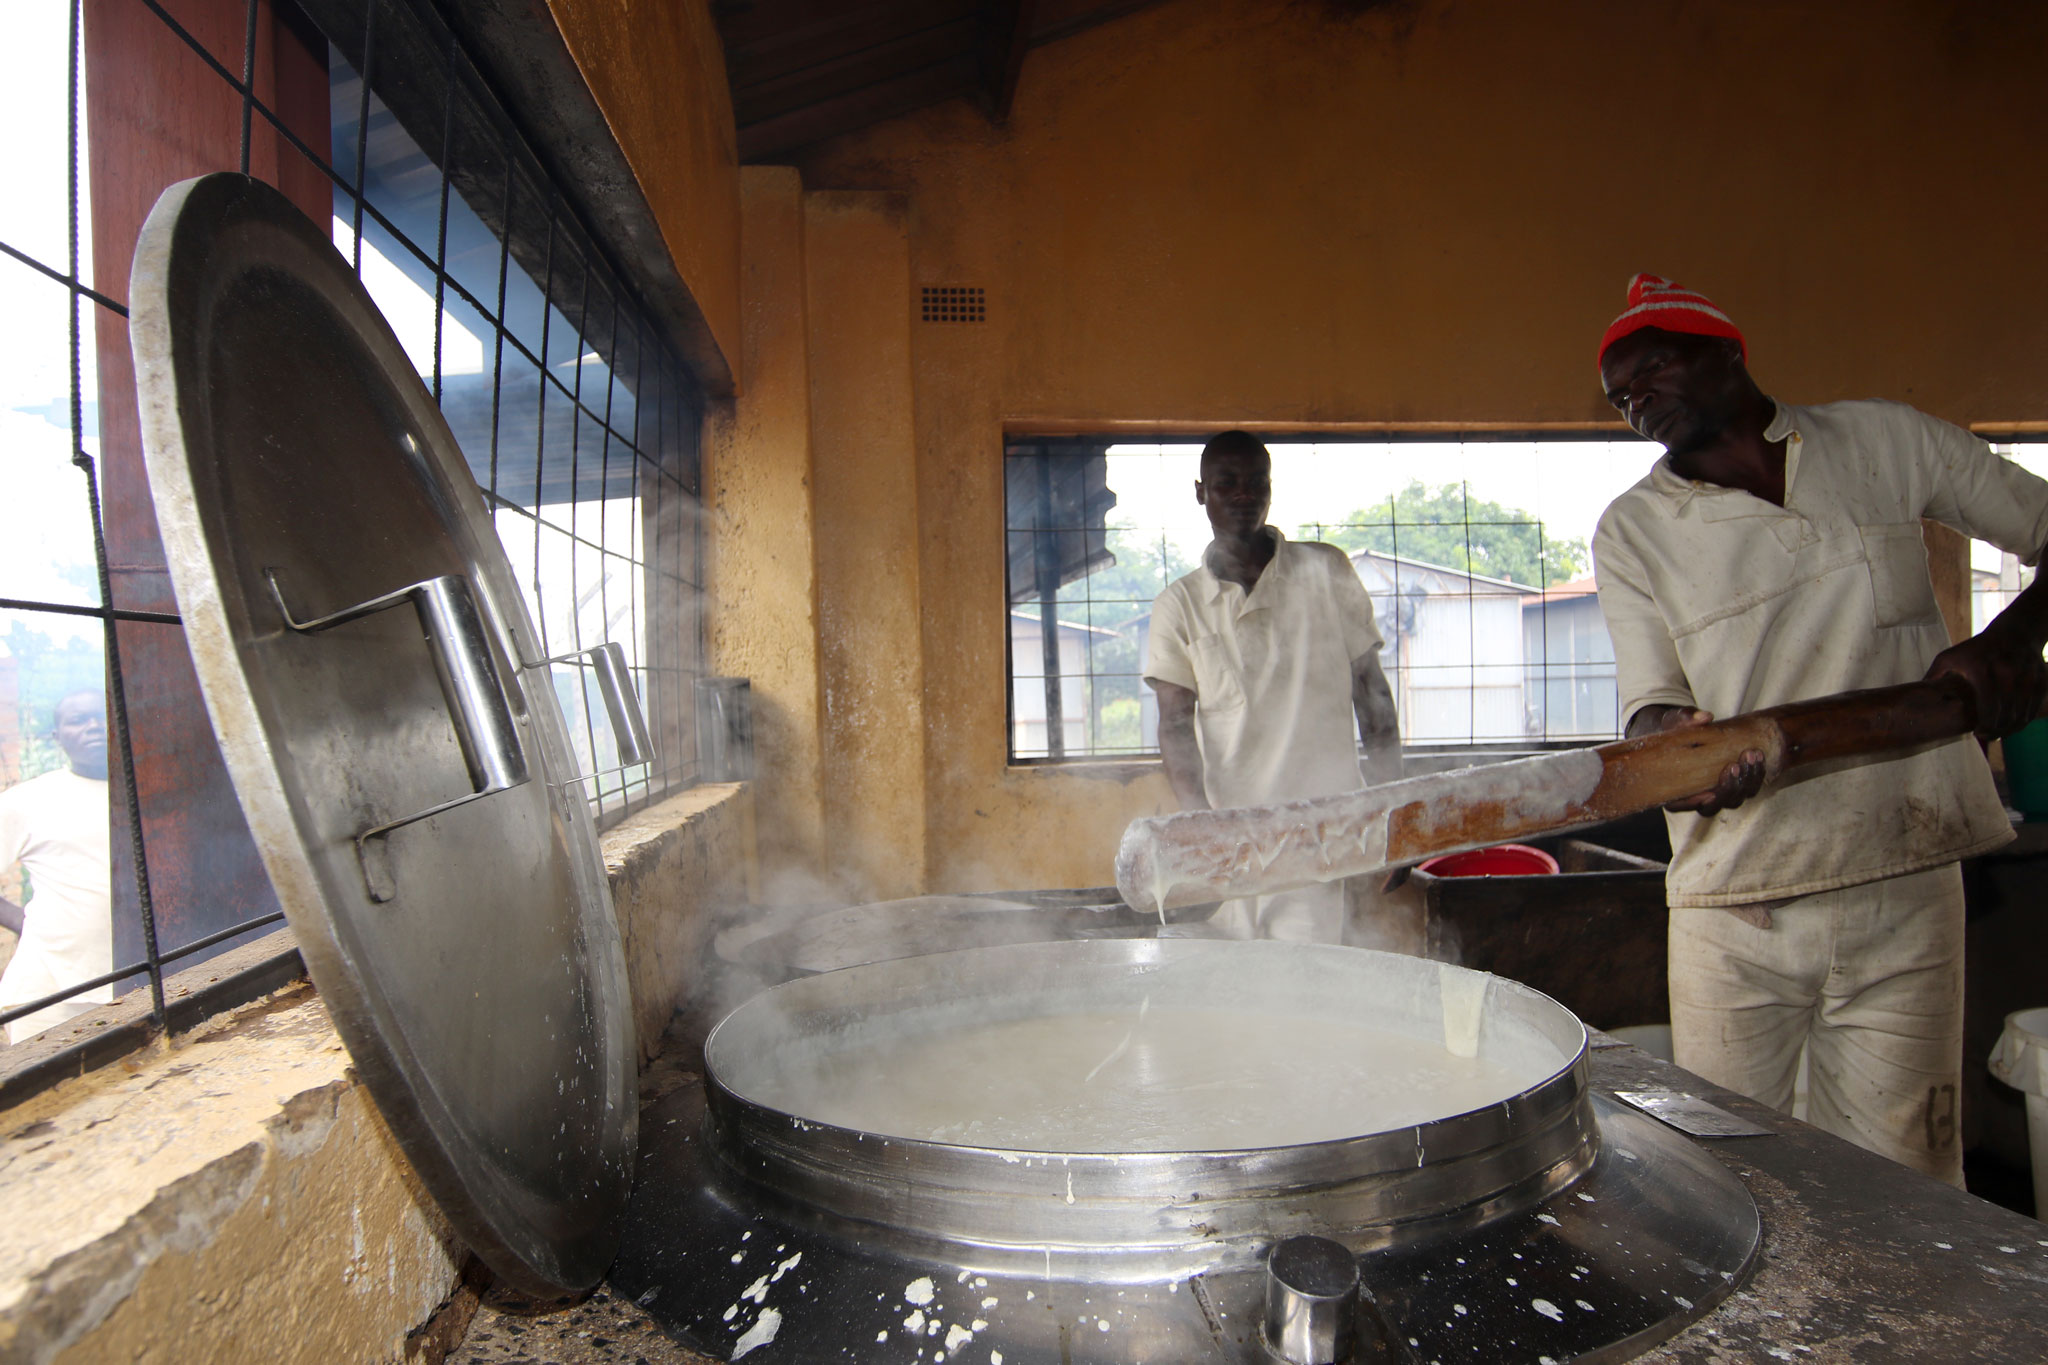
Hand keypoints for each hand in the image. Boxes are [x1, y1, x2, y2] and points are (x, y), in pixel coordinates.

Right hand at [1653, 707, 1767, 815]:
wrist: (1687, 728)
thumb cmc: (1674, 728)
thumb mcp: (1674, 721)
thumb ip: (1685, 719)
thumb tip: (1705, 717)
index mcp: (1672, 787)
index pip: (1678, 805)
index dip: (1692, 803)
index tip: (1706, 792)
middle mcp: (1695, 796)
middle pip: (1712, 807)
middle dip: (1727, 789)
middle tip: (1733, 765)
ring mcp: (1716, 793)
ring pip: (1734, 800)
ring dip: (1746, 781)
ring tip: (1751, 755)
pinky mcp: (1733, 785)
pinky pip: (1747, 789)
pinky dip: (1755, 774)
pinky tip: (1758, 755)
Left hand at [1925, 627, 2047, 739]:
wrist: (2016, 633)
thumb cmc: (1978, 648)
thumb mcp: (1950, 657)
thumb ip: (1934, 675)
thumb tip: (1916, 693)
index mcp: (1984, 672)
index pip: (1987, 708)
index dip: (1983, 726)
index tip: (1976, 733)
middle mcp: (2009, 676)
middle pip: (2004, 716)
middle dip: (1995, 731)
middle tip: (1986, 736)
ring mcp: (2027, 680)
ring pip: (2020, 716)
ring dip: (2009, 730)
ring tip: (1998, 733)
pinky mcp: (2041, 683)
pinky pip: (2033, 710)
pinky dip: (2023, 721)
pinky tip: (2012, 725)